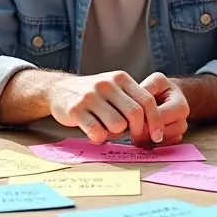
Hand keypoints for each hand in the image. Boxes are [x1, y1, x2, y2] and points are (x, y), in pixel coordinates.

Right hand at [47, 71, 163, 143]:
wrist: (58, 89)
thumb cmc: (94, 93)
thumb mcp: (114, 87)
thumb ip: (133, 100)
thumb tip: (154, 125)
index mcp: (120, 78)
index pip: (147, 100)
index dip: (156, 120)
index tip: (158, 135)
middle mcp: (106, 84)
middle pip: (135, 114)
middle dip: (138, 130)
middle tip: (133, 136)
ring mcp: (90, 97)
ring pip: (117, 125)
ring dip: (116, 133)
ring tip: (107, 128)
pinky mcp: (75, 110)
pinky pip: (97, 132)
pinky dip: (99, 137)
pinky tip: (94, 132)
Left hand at [134, 73, 189, 145]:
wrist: (169, 97)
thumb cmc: (161, 89)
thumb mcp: (155, 81)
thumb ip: (147, 89)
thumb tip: (135, 102)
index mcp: (180, 106)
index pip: (160, 118)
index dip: (143, 119)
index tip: (129, 118)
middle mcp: (183, 121)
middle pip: (160, 133)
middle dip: (143, 130)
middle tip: (129, 127)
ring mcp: (179, 133)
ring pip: (160, 142)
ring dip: (145, 138)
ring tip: (134, 130)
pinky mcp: (173, 140)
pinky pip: (161, 147)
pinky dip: (150, 143)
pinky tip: (141, 135)